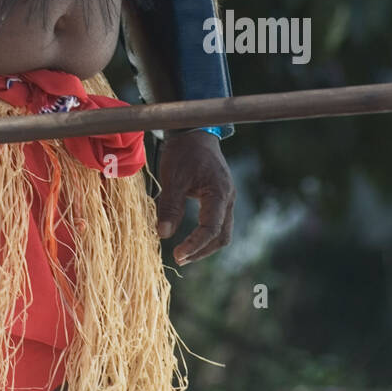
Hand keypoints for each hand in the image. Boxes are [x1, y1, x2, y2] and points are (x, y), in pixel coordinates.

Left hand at [155, 130, 234, 264]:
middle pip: (222, 236)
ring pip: (222, 231)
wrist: (193, 131)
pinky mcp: (221, 197)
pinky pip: (218, 222)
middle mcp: (228, 198)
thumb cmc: (183, 152)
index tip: (177, 255)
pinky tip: (190, 238)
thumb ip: (169, 206)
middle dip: (202, 250)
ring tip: (183, 253)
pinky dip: (206, 234)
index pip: (211, 229)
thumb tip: (163, 234)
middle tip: (180, 258)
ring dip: (204, 245)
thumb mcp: (172, 177)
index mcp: (219, 193)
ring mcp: (227, 198)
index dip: (195, 245)